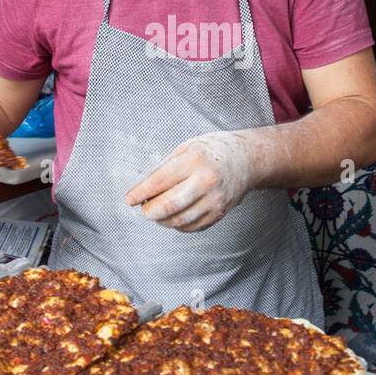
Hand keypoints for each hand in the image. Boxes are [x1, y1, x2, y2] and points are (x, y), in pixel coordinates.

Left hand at [124, 130, 262, 231]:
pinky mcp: (219, 213)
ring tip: (157, 212)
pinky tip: (174, 216)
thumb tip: (143, 190)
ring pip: (179, 220)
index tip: (129, 199)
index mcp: (194, 160)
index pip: (159, 182)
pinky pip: (192, 227)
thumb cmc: (212, 151)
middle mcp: (206, 181)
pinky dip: (177, 225)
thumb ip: (164, 168)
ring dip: (162, 220)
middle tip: (144, 208)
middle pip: (169, 206)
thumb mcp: (186, 148)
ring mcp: (215, 200)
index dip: (140, 193)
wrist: (246, 160)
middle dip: (149, 210)